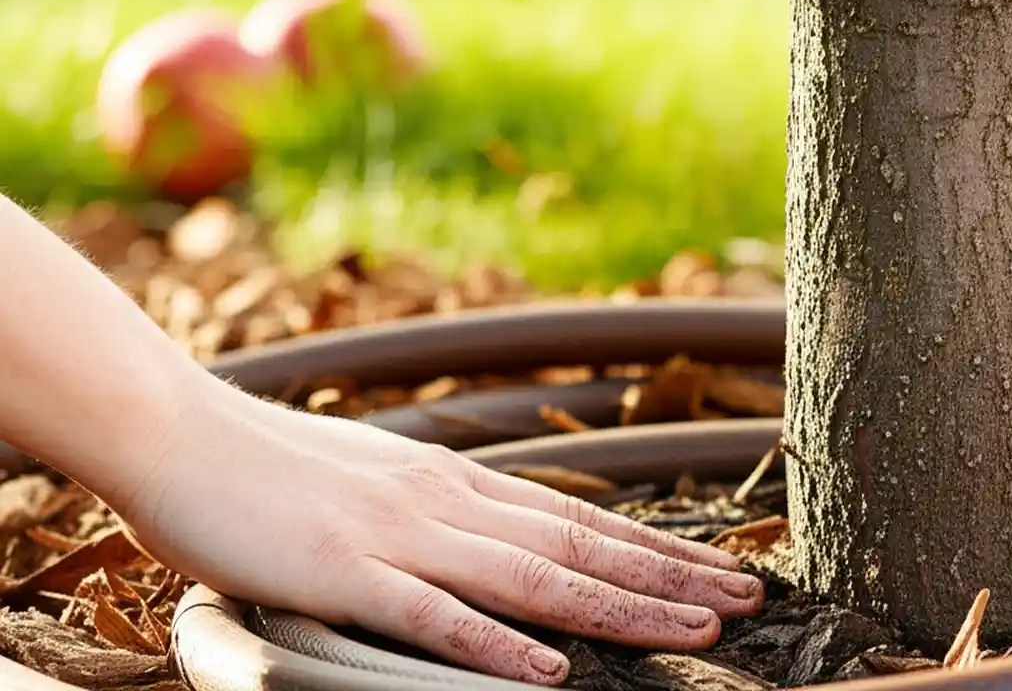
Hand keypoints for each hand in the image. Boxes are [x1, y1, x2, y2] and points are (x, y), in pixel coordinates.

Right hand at [118, 375, 764, 685]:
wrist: (180, 430)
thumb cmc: (273, 466)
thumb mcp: (378, 481)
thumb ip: (438, 511)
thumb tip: (494, 537)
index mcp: (454, 482)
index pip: (578, 517)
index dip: (656, 547)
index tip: (718, 569)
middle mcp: (446, 502)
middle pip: (579, 545)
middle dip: (669, 577)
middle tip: (745, 600)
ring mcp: (400, 535)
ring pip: (533, 577)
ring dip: (619, 607)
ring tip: (694, 631)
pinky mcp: (344, 573)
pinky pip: (434, 615)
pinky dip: (497, 644)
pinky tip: (551, 671)